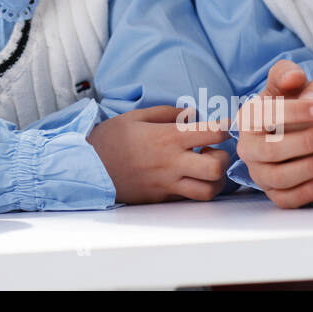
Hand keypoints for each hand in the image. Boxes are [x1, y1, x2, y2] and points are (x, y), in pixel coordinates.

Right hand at [87, 105, 231, 203]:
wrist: (88, 168)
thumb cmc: (110, 139)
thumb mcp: (135, 116)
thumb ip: (166, 113)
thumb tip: (191, 113)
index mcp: (167, 137)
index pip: (211, 132)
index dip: (224, 127)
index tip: (223, 126)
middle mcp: (172, 162)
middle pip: (216, 167)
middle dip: (224, 158)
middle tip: (214, 151)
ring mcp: (167, 183)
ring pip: (208, 190)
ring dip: (215, 180)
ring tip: (205, 168)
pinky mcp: (162, 198)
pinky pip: (189, 198)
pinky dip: (197, 189)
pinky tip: (190, 178)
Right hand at [236, 60, 312, 207]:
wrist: (309, 134)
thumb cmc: (298, 107)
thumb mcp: (292, 85)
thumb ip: (287, 74)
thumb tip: (294, 77)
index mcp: (248, 119)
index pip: (264, 116)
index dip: (294, 112)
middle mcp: (248, 148)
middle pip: (269, 150)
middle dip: (305, 141)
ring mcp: (260, 173)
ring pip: (279, 177)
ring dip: (310, 166)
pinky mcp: (275, 193)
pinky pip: (286, 200)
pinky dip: (306, 192)